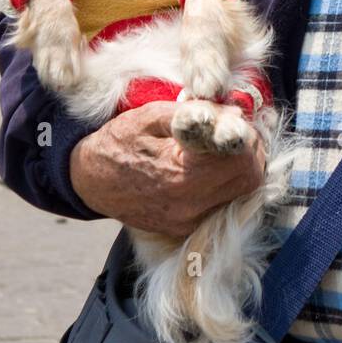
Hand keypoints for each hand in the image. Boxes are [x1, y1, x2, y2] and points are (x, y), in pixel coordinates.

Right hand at [68, 102, 265, 237]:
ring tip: (227, 148)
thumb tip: (234, 114)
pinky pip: (224, 206)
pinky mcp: (186, 228)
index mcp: (182, 173)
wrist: (90, 180)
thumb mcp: (152, 116)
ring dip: (244, 169)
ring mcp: (189, 221)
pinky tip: (214, 168)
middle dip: (251, 152)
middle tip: (237, 133)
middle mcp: (190, 204)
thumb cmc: (119, 142)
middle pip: (250, 180)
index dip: (247, 134)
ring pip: (242, 195)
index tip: (236, 120)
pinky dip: (229, 185)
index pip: (242, 158)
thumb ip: (196, 115)